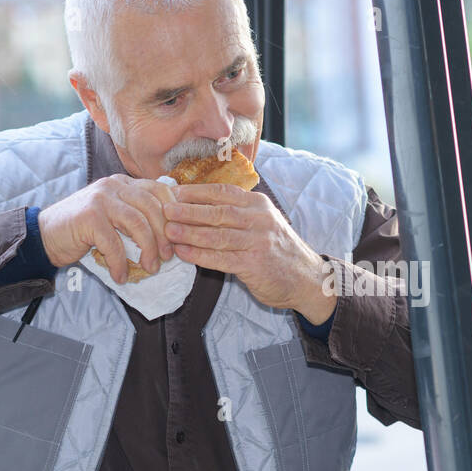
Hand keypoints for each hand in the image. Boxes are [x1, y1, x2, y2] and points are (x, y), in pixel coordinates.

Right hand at [38, 174, 177, 283]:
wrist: (44, 235)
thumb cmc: (83, 230)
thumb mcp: (114, 217)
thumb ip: (136, 216)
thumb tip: (171, 235)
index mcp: (123, 183)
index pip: (159, 190)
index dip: (174, 214)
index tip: (179, 237)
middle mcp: (113, 185)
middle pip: (152, 207)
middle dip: (164, 236)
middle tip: (167, 257)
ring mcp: (100, 199)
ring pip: (137, 223)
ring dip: (148, 249)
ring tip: (150, 268)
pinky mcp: (89, 217)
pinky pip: (114, 243)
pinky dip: (120, 263)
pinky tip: (121, 276)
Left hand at [161, 184, 337, 321]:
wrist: (306, 278)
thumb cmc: (278, 250)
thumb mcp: (263, 223)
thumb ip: (238, 214)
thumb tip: (198, 207)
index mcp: (259, 205)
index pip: (223, 192)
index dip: (195, 192)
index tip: (173, 191)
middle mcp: (260, 220)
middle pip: (218, 212)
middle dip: (188, 210)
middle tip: (165, 208)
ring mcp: (258, 242)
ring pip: (218, 235)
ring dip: (190, 233)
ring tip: (168, 231)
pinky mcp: (255, 265)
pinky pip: (221, 259)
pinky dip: (200, 256)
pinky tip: (183, 253)